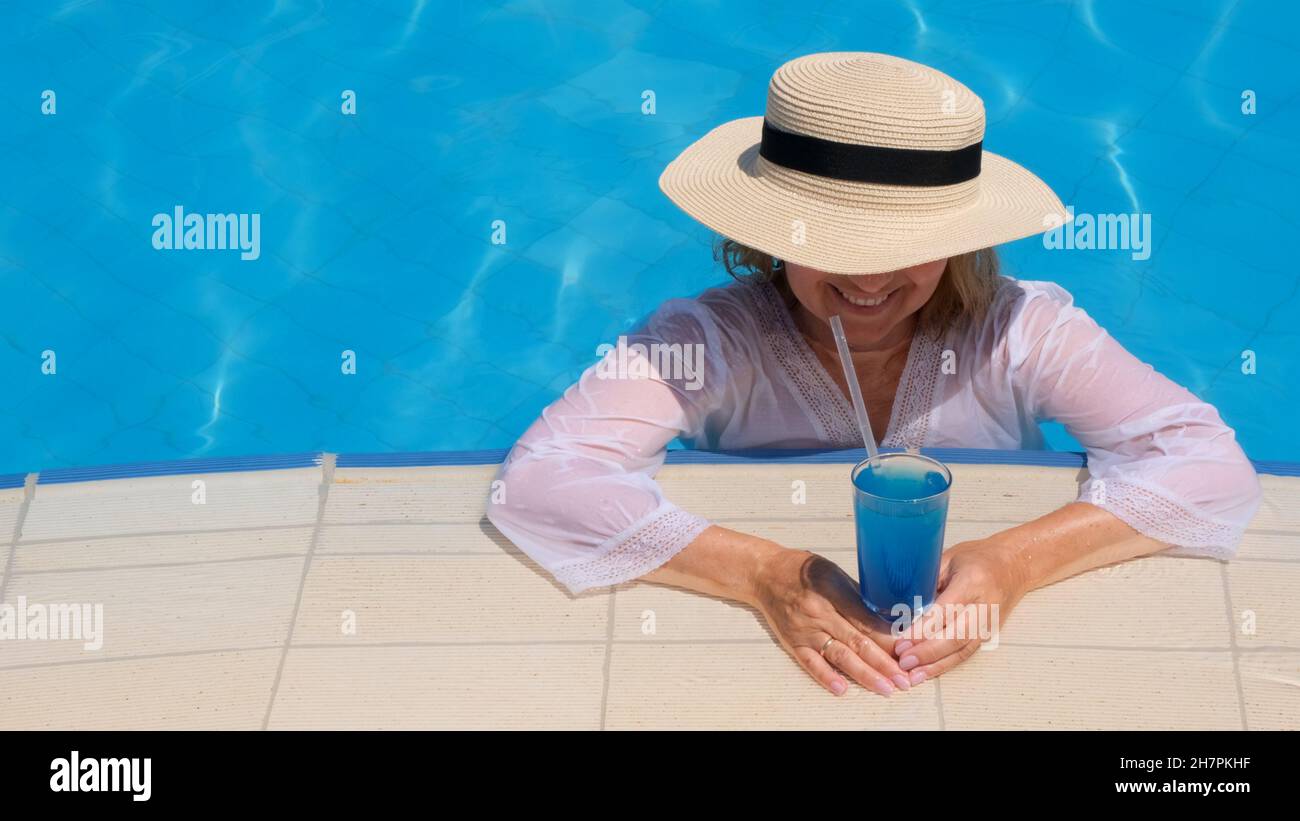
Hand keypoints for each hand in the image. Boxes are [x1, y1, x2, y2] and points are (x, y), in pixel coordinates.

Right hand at [752, 548, 912, 696]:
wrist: (763, 574)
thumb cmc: (802, 569)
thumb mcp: (834, 573)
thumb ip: (858, 597)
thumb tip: (888, 617)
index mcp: (833, 592)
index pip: (867, 620)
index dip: (890, 638)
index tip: (910, 651)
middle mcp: (819, 613)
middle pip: (857, 641)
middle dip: (884, 663)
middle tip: (905, 679)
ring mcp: (805, 629)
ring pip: (839, 655)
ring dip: (864, 674)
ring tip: (885, 687)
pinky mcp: (792, 641)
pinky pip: (810, 662)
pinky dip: (826, 676)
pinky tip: (842, 688)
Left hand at [891, 540, 1027, 680]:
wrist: (1014, 565)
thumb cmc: (977, 557)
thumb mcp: (949, 558)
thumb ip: (927, 580)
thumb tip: (900, 605)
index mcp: (972, 582)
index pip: (944, 611)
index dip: (922, 630)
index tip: (901, 641)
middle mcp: (983, 606)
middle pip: (955, 636)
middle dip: (927, 652)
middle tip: (903, 660)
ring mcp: (988, 623)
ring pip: (961, 649)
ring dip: (935, 665)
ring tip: (912, 674)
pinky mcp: (989, 634)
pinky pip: (965, 653)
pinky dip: (945, 665)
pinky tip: (927, 672)